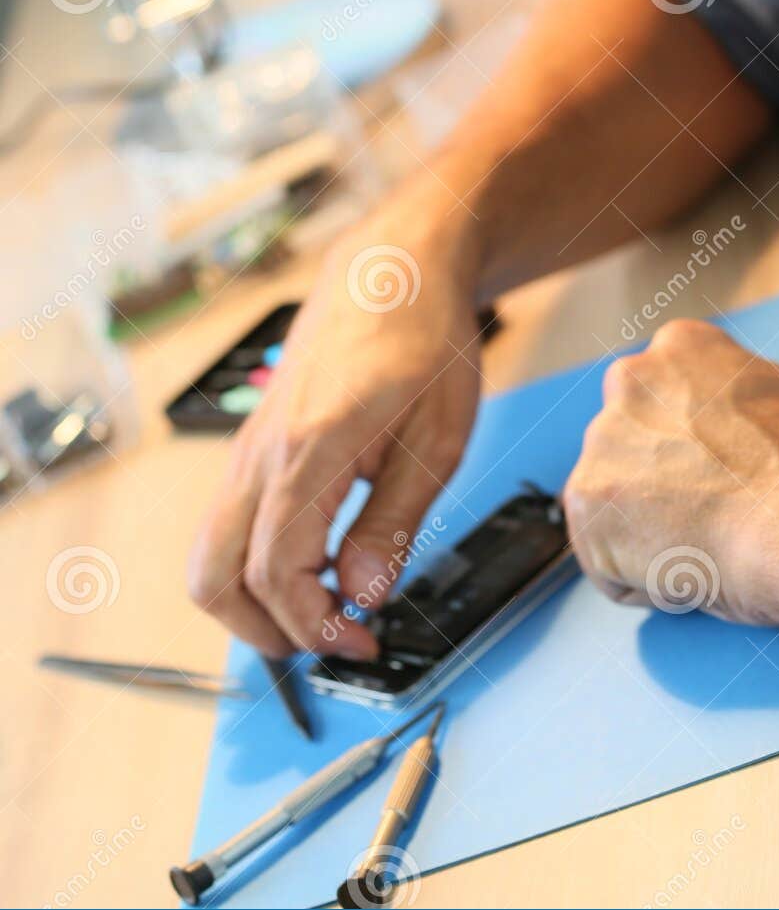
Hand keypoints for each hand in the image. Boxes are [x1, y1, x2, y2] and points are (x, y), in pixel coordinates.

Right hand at [187, 206, 482, 657]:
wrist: (391, 269)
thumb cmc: (422, 339)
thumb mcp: (438, 438)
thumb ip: (397, 521)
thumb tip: (366, 594)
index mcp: (311, 448)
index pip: (278, 570)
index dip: (317, 625)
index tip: (363, 641)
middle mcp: (262, 451)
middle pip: (214, 577)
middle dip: (267, 631)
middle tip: (334, 638)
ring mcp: (249, 447)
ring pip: (210, 553)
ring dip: (253, 602)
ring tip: (323, 608)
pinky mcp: (254, 444)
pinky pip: (229, 523)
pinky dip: (256, 563)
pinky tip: (318, 561)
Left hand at [563, 320, 778, 627]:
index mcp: (684, 349)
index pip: (670, 402)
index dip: (699, 451)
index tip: (725, 478)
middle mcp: (630, 381)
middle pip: (632, 448)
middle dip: (661, 485)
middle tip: (713, 519)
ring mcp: (602, 441)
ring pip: (616, 505)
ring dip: (651, 534)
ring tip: (709, 551)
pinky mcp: (585, 504)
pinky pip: (607, 559)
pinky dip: (642, 581)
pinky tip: (688, 576)